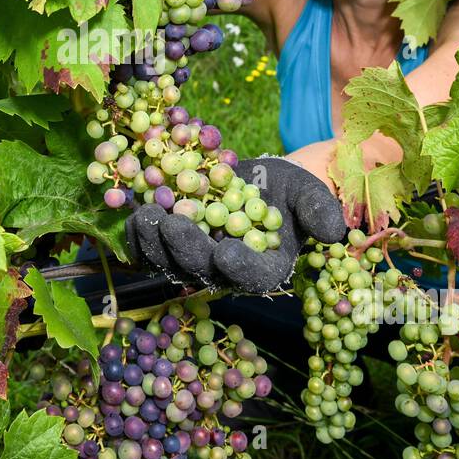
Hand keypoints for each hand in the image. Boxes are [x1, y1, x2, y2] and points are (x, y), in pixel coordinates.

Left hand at [125, 157, 347, 293]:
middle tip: (172, 225)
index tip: (226, 252)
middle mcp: (226, 271)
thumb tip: (332, 231)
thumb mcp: (309, 194)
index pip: (253, 277)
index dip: (239, 268)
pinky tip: (127, 212)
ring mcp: (195, 260)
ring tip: (144, 215)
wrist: (256, 182)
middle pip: (202, 270)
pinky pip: (148, 249)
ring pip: (169, 263)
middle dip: (184, 249)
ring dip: (152, 243)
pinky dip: (135, 235)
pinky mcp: (171, 246)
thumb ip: (320, 211)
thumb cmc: (287, 191)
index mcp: (265, 268)